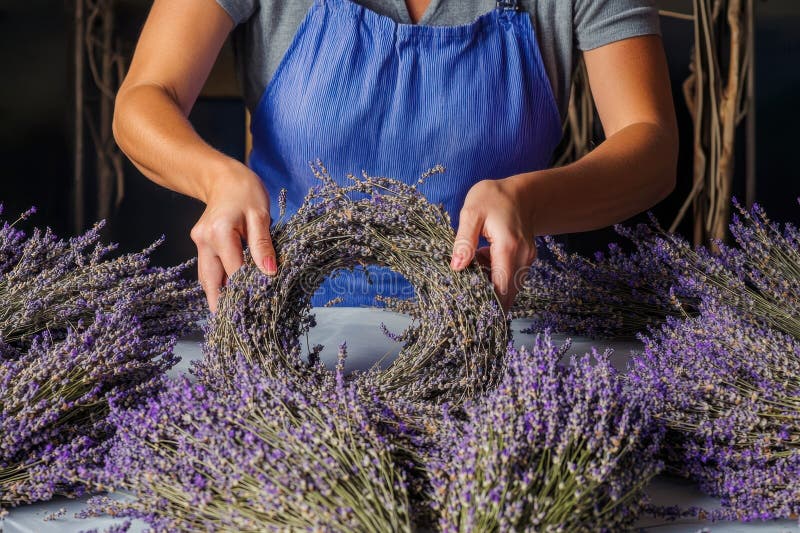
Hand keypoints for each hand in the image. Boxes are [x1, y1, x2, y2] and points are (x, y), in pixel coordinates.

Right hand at [190, 164, 276, 311]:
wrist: (222, 176)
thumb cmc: (245, 191)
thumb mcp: (260, 214)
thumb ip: (263, 244)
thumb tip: (270, 272)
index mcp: (219, 233)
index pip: (234, 271)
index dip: (246, 291)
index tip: (258, 310)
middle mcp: (204, 241)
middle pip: (212, 282)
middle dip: (222, 305)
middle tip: (234, 330)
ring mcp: (199, 244)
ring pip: (207, 278)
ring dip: (218, 298)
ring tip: (231, 321)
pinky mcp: (201, 244)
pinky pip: (209, 269)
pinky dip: (218, 284)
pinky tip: (228, 299)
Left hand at [450, 177, 536, 311]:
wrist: (521, 191)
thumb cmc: (493, 198)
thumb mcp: (471, 212)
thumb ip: (464, 240)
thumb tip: (457, 267)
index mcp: (508, 248)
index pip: (501, 287)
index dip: (488, 304)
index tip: (472, 312)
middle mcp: (522, 257)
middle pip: (507, 292)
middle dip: (488, 301)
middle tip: (465, 303)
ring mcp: (526, 258)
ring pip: (510, 286)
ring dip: (490, 286)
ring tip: (470, 273)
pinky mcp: (525, 258)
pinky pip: (511, 276)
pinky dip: (495, 276)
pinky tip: (481, 260)